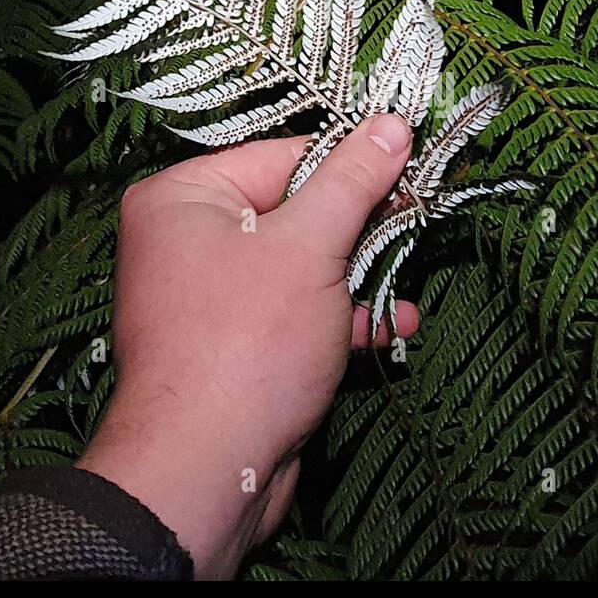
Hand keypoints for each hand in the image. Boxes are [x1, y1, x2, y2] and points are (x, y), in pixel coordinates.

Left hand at [76, 113, 417, 578]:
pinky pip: (295, 313)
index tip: (406, 166)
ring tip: (405, 284)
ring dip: (359, 277)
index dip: (348, 164)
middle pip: (294, 211)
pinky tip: (392, 326)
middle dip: (358, 228)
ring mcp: (212, 298)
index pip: (281, 156)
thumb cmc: (244, 347)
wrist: (206, 471)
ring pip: (302, 266)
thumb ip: (353, 182)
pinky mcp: (237, 346)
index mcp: (183, 200)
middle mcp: (188, 242)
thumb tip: (390, 125)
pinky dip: (341, 318)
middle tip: (414, 220)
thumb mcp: (310, 246)